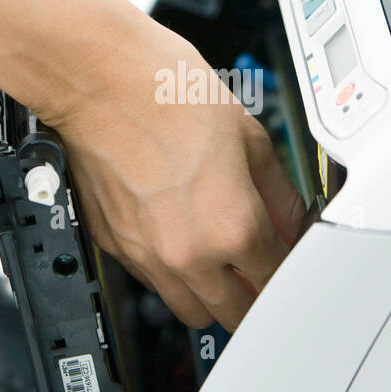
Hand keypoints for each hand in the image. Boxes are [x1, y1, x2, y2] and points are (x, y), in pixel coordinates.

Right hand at [40, 0, 305, 330]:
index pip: (276, 279)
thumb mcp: (249, 135)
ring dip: (212, 295)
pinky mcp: (116, 246)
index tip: (287, 257)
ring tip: (220, 262)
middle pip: (236, 312)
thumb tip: (290, 219)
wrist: (100, 79)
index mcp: (234, 227)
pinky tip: (180, 237)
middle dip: (254, 294)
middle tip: (259, 270)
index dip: (289, 269)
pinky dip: (172, 273)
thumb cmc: (167, 92)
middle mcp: (190, 253)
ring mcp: (148, 255)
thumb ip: (277, 191)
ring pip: (191, 311)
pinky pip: (153, 282)